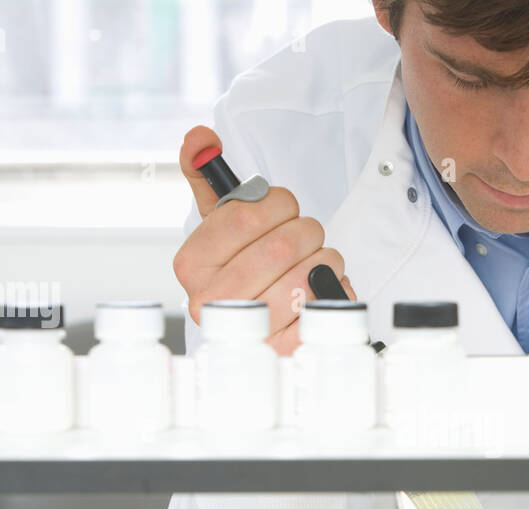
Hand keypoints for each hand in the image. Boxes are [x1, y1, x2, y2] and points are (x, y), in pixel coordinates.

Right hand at [173, 125, 356, 354]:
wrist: (260, 336)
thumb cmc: (243, 274)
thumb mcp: (219, 228)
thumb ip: (207, 178)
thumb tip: (199, 138)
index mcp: (191, 265)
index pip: (246, 212)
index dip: (277, 203)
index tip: (282, 209)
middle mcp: (213, 301)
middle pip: (283, 242)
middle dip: (306, 231)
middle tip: (305, 237)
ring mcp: (250, 331)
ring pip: (313, 270)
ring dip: (326, 259)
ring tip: (313, 266)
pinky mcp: (288, 351)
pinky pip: (330, 303)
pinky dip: (337, 289)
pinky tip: (320, 292)